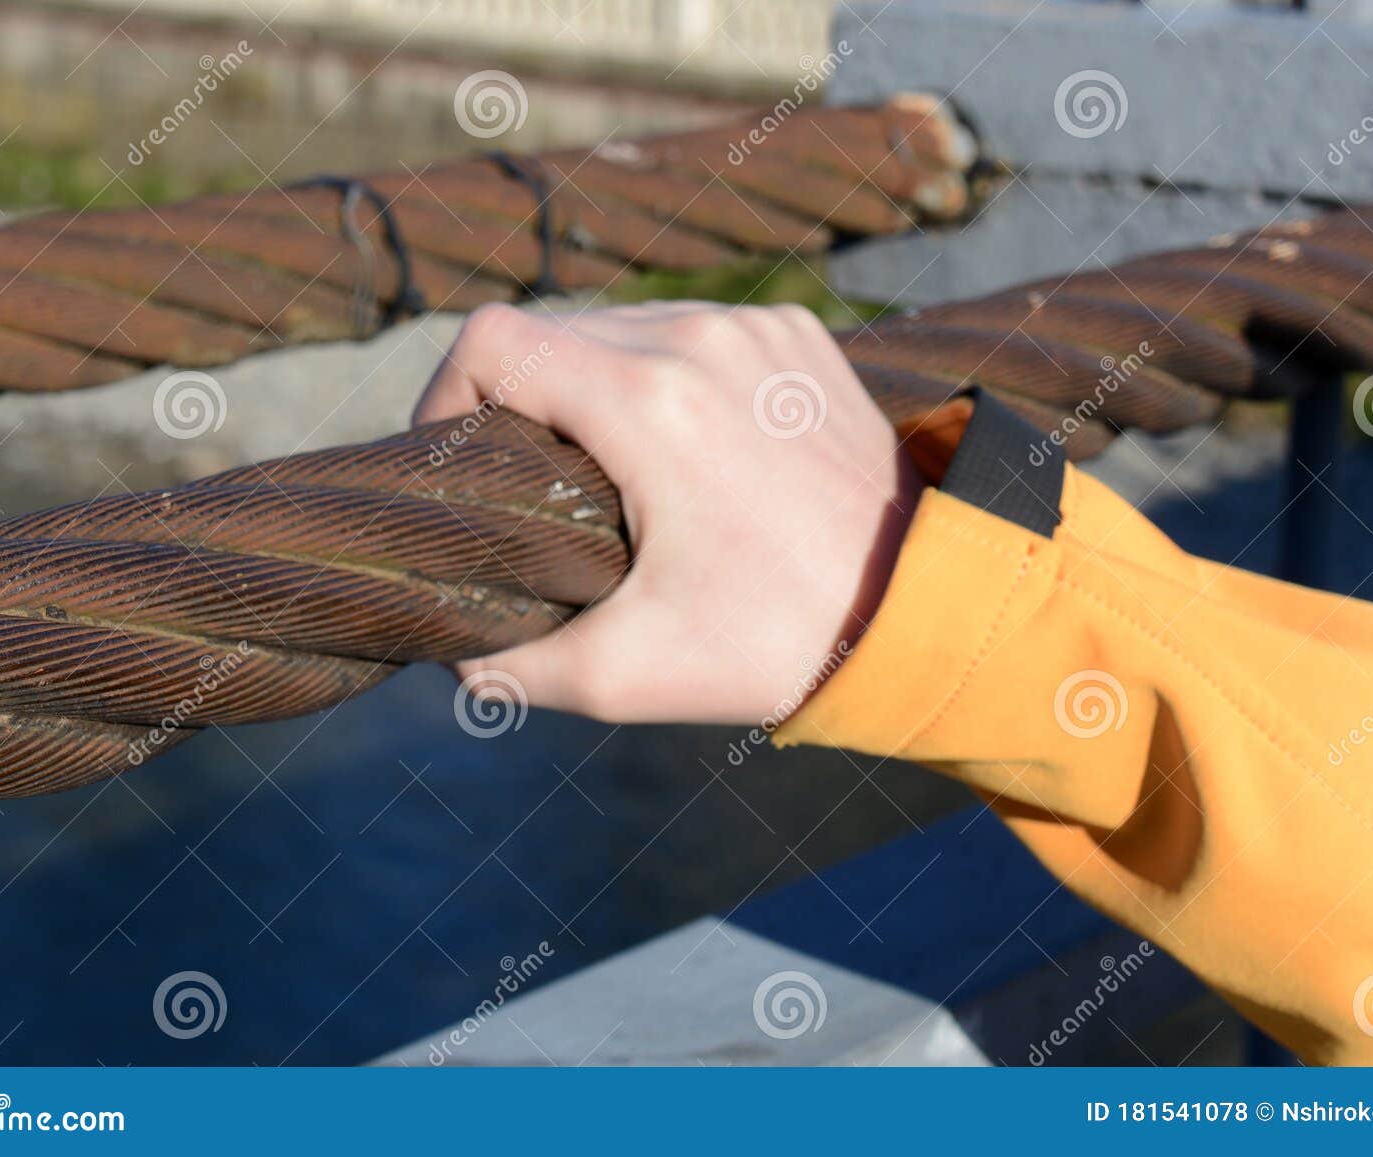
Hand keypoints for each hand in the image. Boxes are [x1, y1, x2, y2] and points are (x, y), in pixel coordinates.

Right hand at [413, 301, 922, 724]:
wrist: (927, 611)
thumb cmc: (780, 643)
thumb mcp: (628, 675)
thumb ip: (513, 668)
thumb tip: (456, 658)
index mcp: (649, 404)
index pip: (491, 343)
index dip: (444, 395)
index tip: (456, 461)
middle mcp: (700, 339)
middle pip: (551, 334)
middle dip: (519, 405)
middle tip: (530, 489)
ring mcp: (756, 328)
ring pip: (620, 326)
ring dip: (592, 387)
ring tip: (610, 473)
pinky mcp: (797, 334)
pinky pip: (693, 330)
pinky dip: (666, 376)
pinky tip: (688, 448)